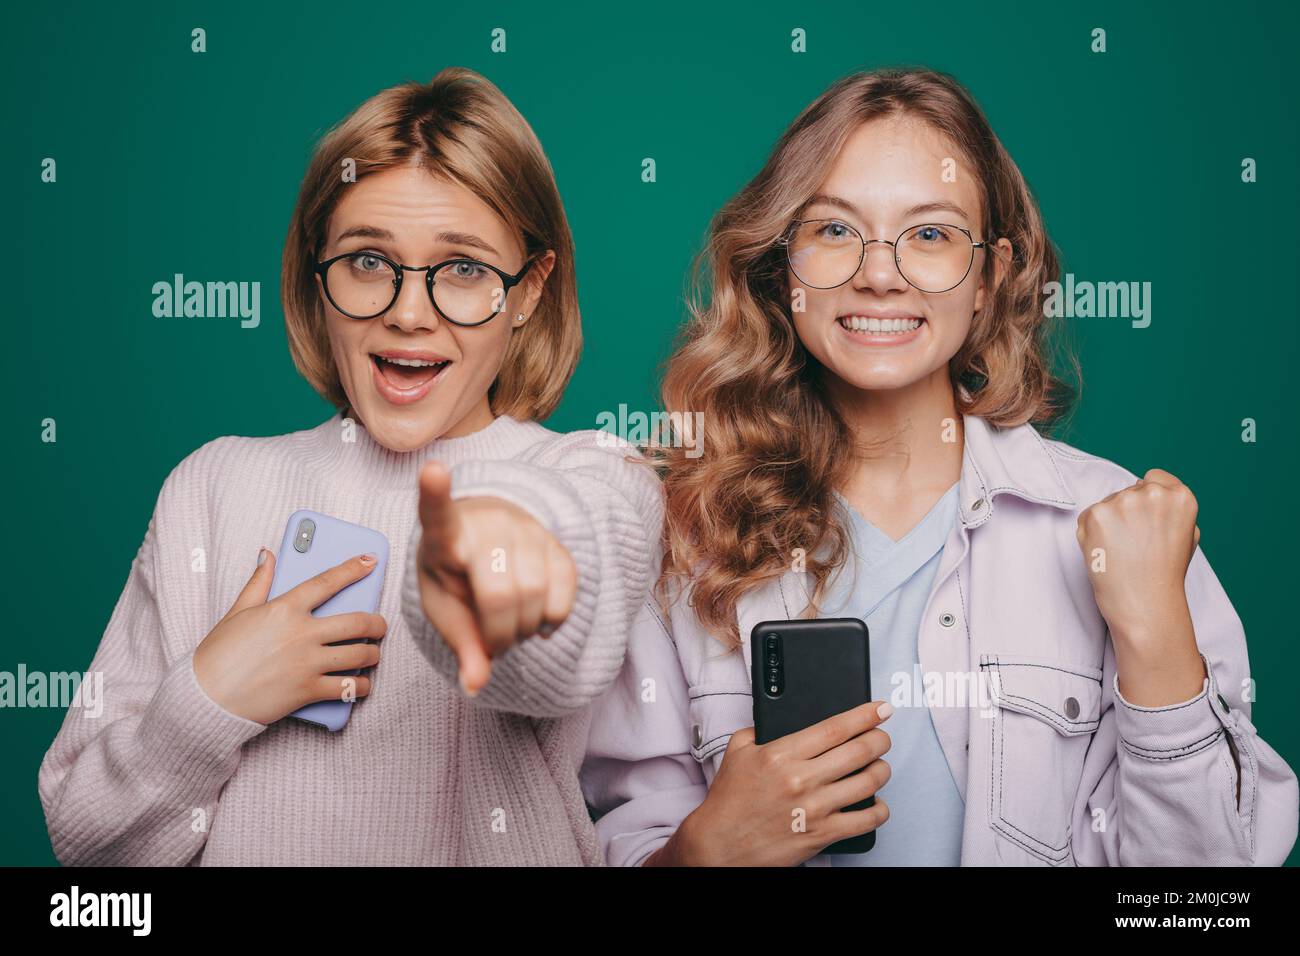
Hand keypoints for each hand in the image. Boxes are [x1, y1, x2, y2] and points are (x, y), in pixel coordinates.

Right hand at [193, 551, 386, 724]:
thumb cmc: (219, 654)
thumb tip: (268, 554)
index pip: (326, 582)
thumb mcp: (237, 612)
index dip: (353, 569)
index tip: (371, 561)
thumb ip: (259, 582)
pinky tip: (363, 683)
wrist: (206, 698)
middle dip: (377, 623)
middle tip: (380, 625)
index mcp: (284, 610)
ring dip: (373, 654)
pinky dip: (362, 686)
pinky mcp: (309, 690)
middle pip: (357, 622)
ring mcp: (307, 663)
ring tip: (373, 654)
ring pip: (359, 655)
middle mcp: (301, 634)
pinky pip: (349, 688)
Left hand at [414, 461, 577, 694]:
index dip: (435, 492)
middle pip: (500, 595)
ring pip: (536, 597)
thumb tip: (475, 685)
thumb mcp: (444, 609)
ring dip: (525, 630)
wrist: (489, 546)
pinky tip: (537, 618)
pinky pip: (564, 595)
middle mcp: (487, 522)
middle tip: (492, 642)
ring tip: (512, 627)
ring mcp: (525, 527)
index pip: (437, 512)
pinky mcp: (556, 541)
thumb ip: (461, 645)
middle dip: (499, 635)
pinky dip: (552, 621)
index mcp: (444, 534)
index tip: (433, 469)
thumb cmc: (455, 578)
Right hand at [648, 701, 892, 866]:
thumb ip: (761, 730)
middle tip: (883, 736)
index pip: (835, 728)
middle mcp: (801, 779)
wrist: (720, 844)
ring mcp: (814, 808)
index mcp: (782, 754)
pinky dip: (879, 810)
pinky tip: (877, 804)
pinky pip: (864, 821)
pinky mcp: (821, 835)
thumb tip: (782, 718)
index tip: (881, 709)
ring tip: (881, 766)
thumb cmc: (729, 799)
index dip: (865, 716)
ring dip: (882, 770)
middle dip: (880, 740)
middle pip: (859, 751)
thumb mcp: (738, 751)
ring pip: (868, 783)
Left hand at [1076, 468, 1206, 704]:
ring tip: (1122, 551)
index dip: (1147, 498)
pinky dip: (1091, 532)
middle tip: (1135, 544)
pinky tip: (1106, 551)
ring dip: (1108, 522)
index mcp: (1181, 496)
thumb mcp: (1187, 534)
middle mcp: (1152, 493)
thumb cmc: (1166, 574)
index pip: (1154, 478)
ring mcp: (1122, 502)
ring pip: (1107, 503)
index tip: (1146, 519)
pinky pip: (1088, 516)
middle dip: (1128, 512)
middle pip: (1129, 490)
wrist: (1145, 603)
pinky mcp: (1096, 514)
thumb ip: (1171, 509)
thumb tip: (1152, 493)